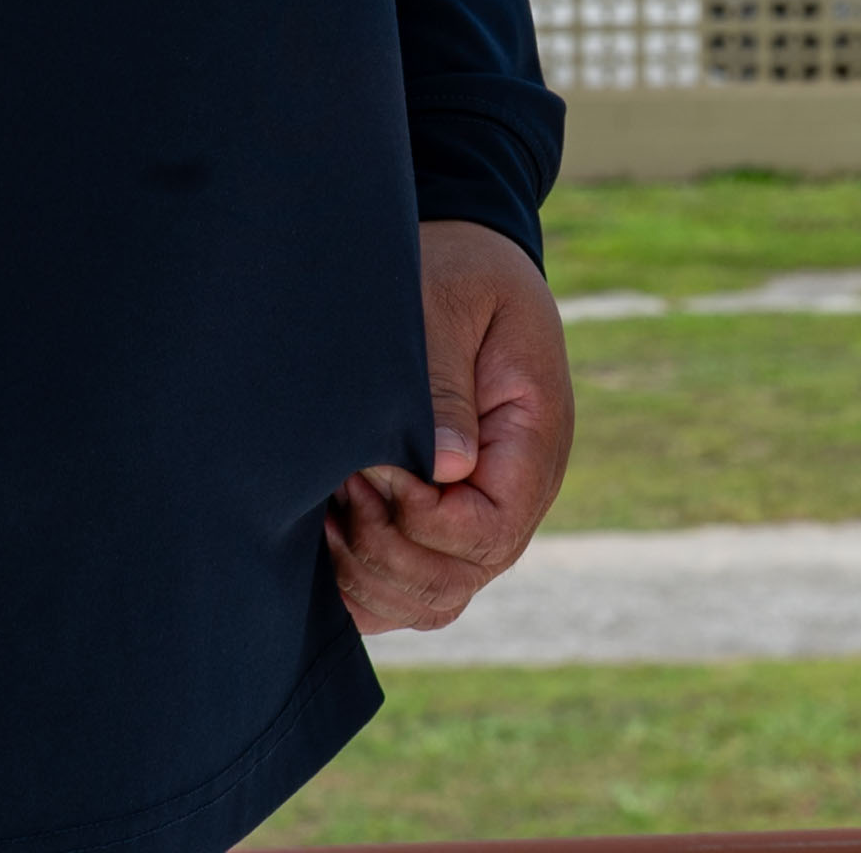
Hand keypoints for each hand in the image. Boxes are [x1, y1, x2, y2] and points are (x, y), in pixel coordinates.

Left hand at [327, 219, 571, 634]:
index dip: (423, 524)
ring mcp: (480, 511)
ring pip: (432, 601)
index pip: (490, 532)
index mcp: (534, 439)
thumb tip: (447, 468)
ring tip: (330, 509)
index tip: (374, 472)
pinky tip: (327, 532)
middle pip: (459, 582)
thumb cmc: (457, 271)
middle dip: (386, 554)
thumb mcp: (451, 302)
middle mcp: (516, 490)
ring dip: (369, 575)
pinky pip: (409, 590)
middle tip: (342, 487)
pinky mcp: (442, 517)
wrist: (464, 260)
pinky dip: (364, 585)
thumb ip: (447, 383)